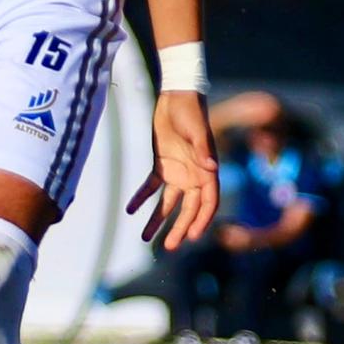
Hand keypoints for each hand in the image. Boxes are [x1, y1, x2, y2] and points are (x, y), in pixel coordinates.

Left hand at [130, 89, 219, 249]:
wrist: (176, 96)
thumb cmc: (191, 112)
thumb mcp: (197, 131)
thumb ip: (204, 150)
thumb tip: (212, 168)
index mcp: (207, 171)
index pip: (208, 203)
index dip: (202, 220)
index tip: (191, 236)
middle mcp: (194, 176)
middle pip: (188, 210)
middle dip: (179, 228)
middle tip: (169, 247)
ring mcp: (177, 172)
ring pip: (168, 204)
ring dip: (158, 220)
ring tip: (145, 238)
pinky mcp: (162, 165)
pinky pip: (151, 187)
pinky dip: (141, 198)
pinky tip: (131, 209)